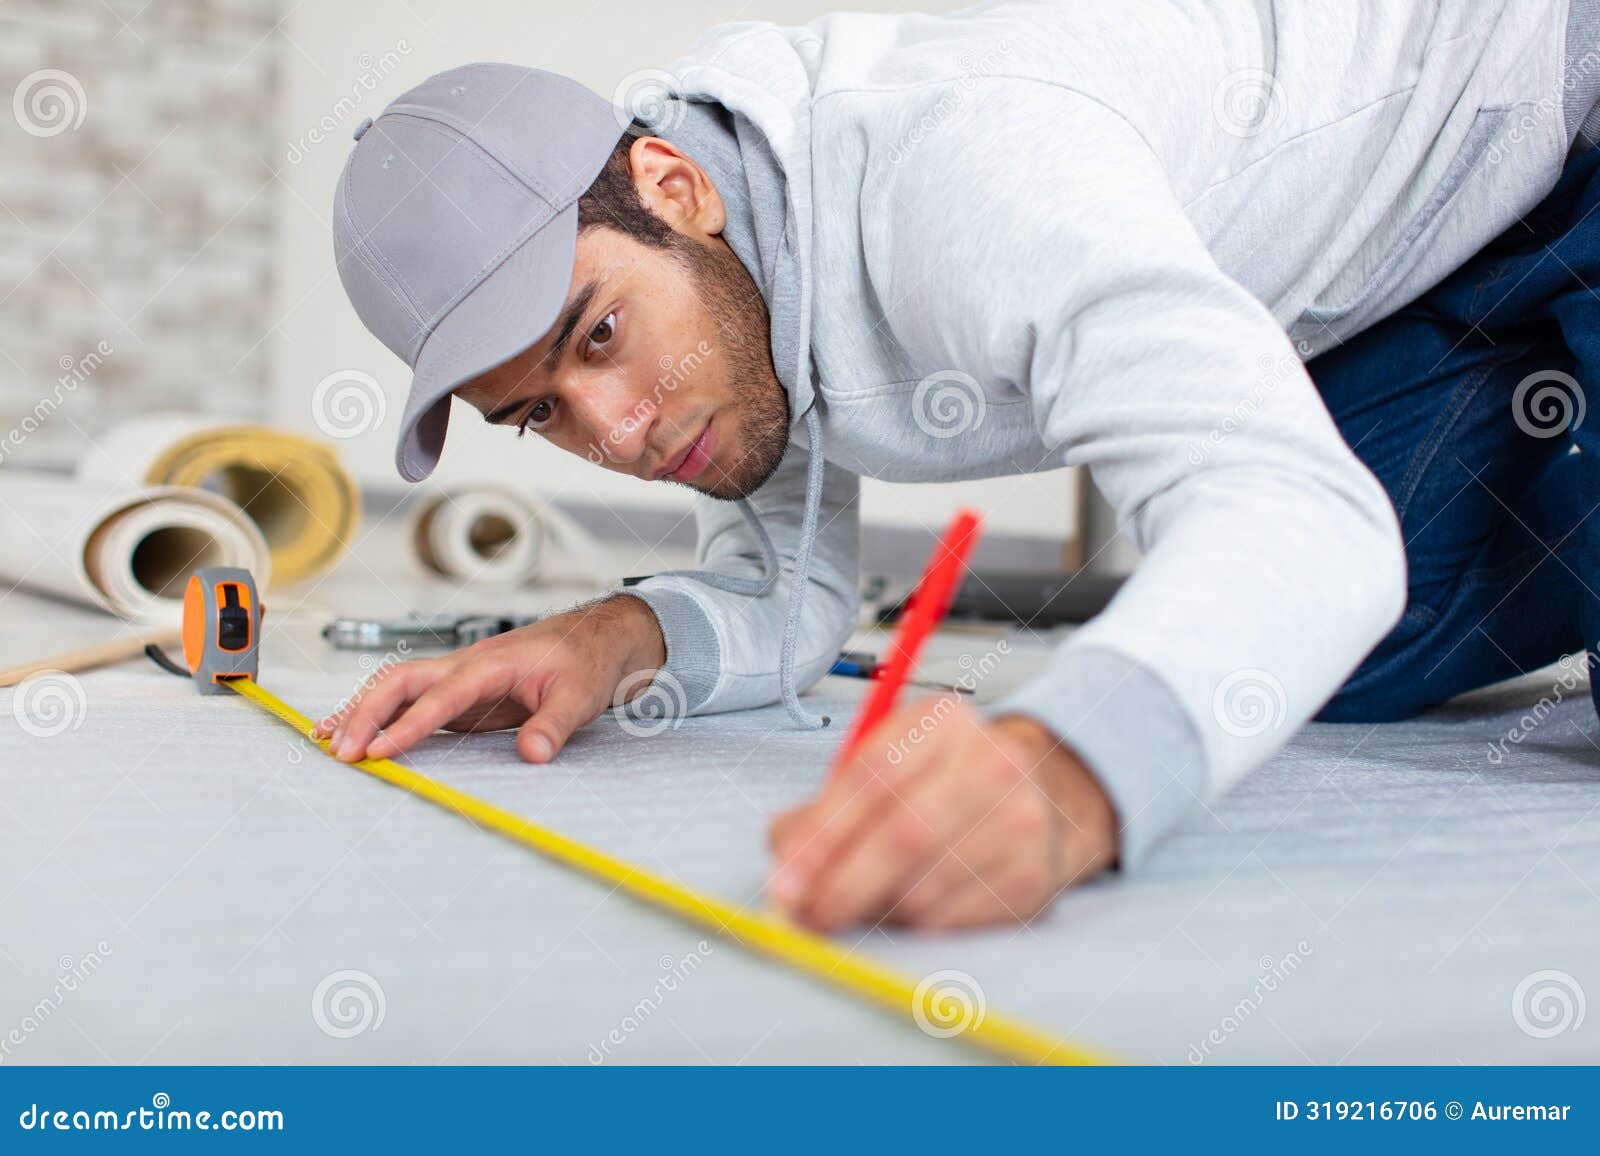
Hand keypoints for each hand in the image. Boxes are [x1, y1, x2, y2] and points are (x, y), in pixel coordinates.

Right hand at [311, 595, 665, 764]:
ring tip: (326, 742)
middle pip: (400, 681)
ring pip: (396, 687)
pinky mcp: (458, 694)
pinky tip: (354, 734)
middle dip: (366, 713)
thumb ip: (554, 724)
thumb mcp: (581, 695)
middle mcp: (464, 666)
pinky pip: (409, 701)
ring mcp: (457, 678)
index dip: (408, 724)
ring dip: (361, 711)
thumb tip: (533, 754)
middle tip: (341, 752)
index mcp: (490, 664)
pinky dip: (378, 715)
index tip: (379, 751)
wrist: (594, 639)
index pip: (440, 695)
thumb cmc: (585, 662)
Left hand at [766, 700, 1117, 930]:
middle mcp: (991, 762)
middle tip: (804, 916)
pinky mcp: (1032, 877)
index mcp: (941, 722)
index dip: (821, 833)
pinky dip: (913, 928)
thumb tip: (782, 853)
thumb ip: (826, 806)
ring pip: (928, 886)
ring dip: (875, 911)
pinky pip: (954, 920)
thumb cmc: (944, 780)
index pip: (873, 776)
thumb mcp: (886, 766)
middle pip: (905, 834)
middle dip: (842, 885)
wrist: (1045, 792)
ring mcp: (1021, 821)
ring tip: (852, 909)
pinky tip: (901, 914)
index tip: (784, 879)